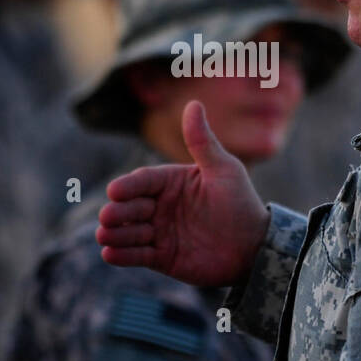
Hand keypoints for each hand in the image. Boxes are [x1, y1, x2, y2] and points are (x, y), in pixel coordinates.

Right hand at [97, 100, 268, 287]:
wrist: (254, 247)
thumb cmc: (240, 203)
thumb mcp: (224, 170)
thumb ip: (202, 142)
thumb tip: (193, 103)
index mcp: (170, 181)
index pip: (143, 181)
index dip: (128, 186)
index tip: (115, 190)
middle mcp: (160, 205)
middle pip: (130, 206)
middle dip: (118, 211)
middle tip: (109, 215)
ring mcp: (159, 231)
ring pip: (129, 231)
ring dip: (116, 233)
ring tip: (106, 234)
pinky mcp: (161, 257)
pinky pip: (137, 256)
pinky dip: (122, 255)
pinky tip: (110, 254)